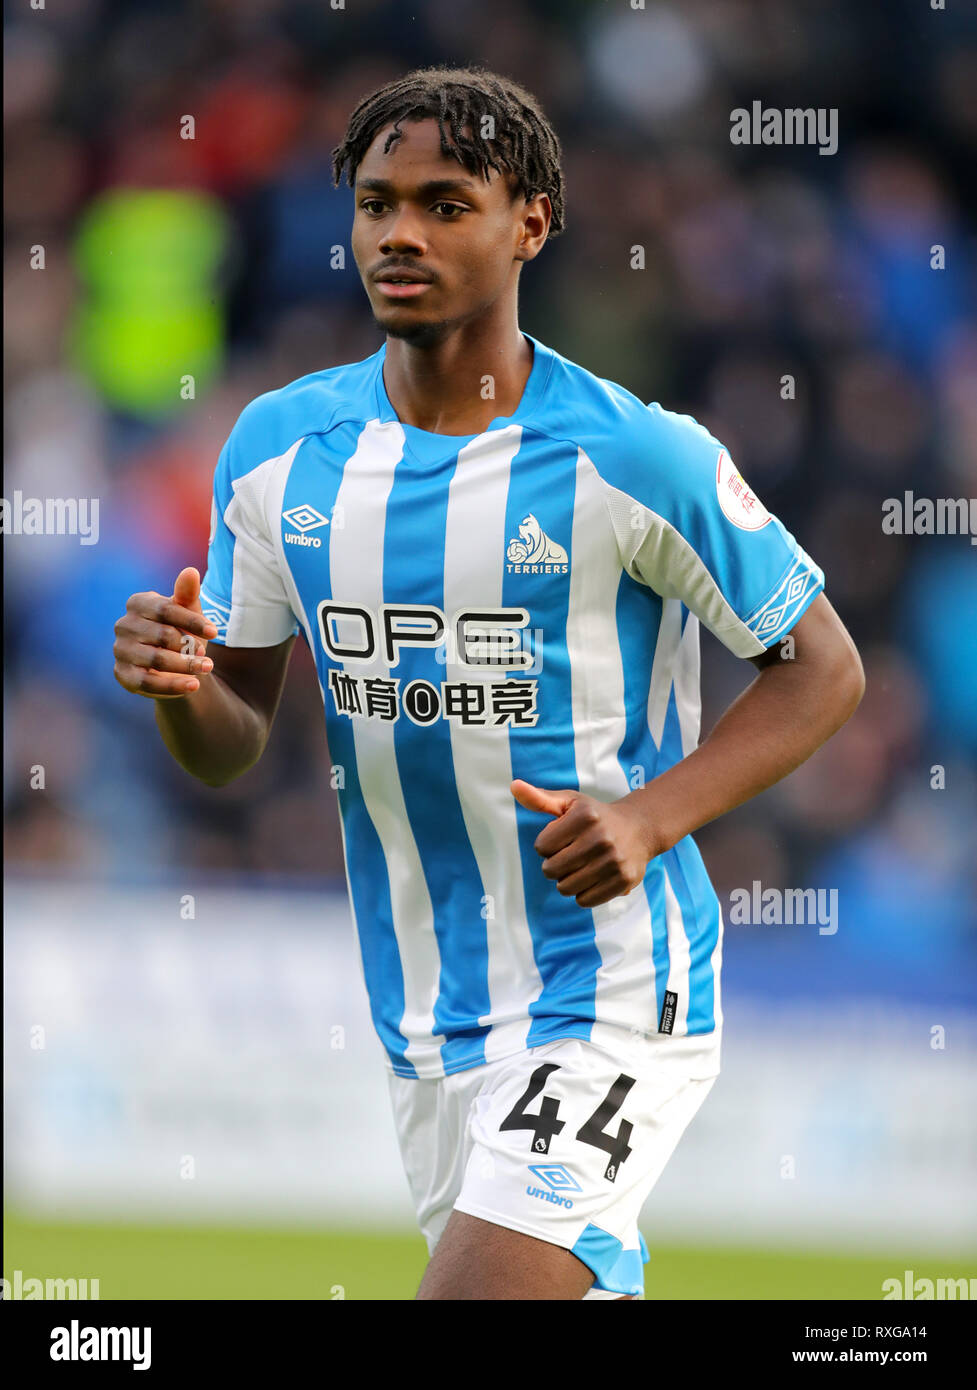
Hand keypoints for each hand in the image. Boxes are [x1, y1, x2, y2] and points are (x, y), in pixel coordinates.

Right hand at [113, 567, 218, 698]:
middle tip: (208, 656)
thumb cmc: (180, 631)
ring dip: (186, 666)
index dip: (192, 621)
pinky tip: (194, 685)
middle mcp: (124, 625)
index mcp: (138, 603)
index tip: (215, 632)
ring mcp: (121, 650)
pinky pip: (148, 683)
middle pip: (162, 635)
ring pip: (157, 659)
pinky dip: (174, 685)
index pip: (166, 609)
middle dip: (190, 646)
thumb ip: (187, 594)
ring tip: (207, 668)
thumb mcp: (188, 613)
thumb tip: (191, 571)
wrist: (172, 665)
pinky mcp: (123, 674)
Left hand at [510, 779, 655, 908]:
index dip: (547, 845)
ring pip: (565, 888)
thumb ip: (540, 798)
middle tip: (569, 855)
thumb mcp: (570, 803)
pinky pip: (585, 901)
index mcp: (585, 816)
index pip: (541, 847)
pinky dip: (583, 894)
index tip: (562, 839)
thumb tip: (514, 786)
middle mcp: (601, 838)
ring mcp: (614, 861)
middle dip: (554, 865)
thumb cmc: (595, 816)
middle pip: (551, 870)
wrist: (639, 829)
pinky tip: (593, 878)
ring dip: (567, 881)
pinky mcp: (623, 881)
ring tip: (581, 867)